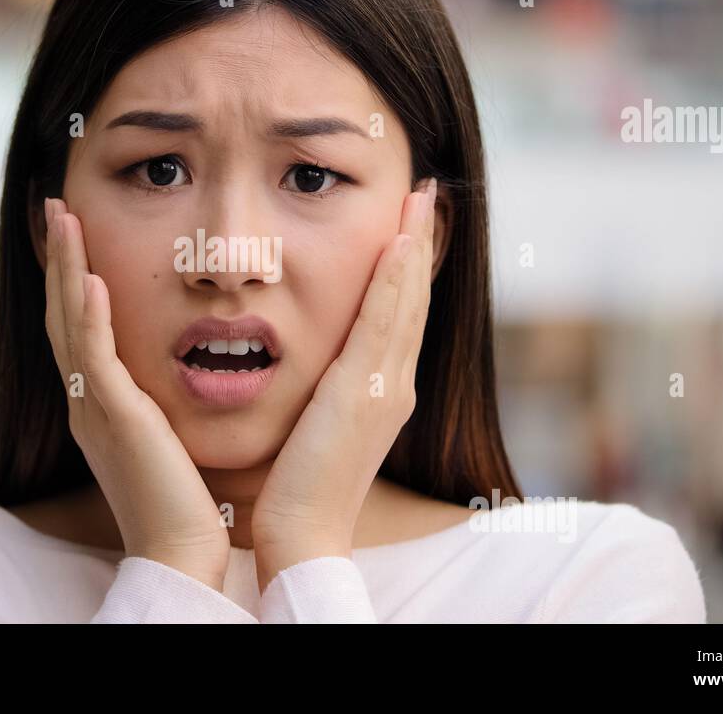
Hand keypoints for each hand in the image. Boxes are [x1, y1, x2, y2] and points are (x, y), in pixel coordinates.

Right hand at [43, 197, 231, 588]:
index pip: (78, 326)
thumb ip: (156, 399)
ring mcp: (94, 408)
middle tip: (56, 207)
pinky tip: (95, 279)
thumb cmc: (183, 499)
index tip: (75, 231)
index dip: (72, 277)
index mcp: (100, 402)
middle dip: (59, 259)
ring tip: (64, 217)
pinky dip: (90, 316)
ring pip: (70, 324)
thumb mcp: (164, 434)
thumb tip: (167, 370)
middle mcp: (87, 400)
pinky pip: (95, 359)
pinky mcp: (114, 420)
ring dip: (67, 268)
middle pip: (62, 314)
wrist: (181, 549)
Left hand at [251, 178, 437, 590]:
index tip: (407, 221)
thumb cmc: (296, 485)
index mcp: (383, 390)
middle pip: (413, 298)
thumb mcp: (315, 423)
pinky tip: (398, 239)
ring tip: (419, 197)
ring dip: (414, 245)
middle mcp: (396, 383)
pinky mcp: (368, 390)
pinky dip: (395, 278)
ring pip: (406, 300)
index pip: (398, 314)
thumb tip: (312, 363)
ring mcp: (388, 386)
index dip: (407, 266)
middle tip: (426, 192)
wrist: (301, 531)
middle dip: (420, 242)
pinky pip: (384, 321)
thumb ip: (322, 388)